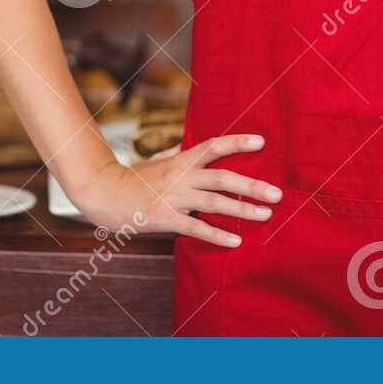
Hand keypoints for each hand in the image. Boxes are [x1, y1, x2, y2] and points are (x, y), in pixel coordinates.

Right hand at [68, 133, 282, 247]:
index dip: (237, 143)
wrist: (104, 194)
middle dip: (252, 185)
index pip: (213, 146)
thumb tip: (188, 144)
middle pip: (222, 177)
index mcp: (180, 160)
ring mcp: (174, 197)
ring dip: (243, 209)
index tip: (261, 142)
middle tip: (277, 193)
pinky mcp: (167, 219)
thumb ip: (175, 153)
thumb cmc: (133, 178)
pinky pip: (196, 228)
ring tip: (266, 215)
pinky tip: (236, 241)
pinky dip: (217, 234)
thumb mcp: (156, 160)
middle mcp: (181, 176)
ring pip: (214, 202)